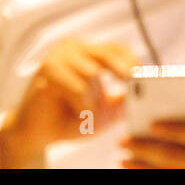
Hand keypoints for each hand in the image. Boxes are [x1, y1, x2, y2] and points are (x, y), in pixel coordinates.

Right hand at [0, 39, 135, 168]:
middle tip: (135, 84)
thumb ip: (123, 100)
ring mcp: (58, 56)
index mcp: (86, 53)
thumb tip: (145, 90)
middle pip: (108, 54)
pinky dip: (82, 104)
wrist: (36, 135)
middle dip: (124, 72)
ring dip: (94, 100)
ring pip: (93, 74)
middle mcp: (72, 49)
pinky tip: (76, 112)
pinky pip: (78, 87)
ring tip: (86, 112)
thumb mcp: (104, 111)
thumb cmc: (69, 120)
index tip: (147, 74)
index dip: (133, 60)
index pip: (117, 49)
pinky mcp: (47, 69)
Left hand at [121, 89, 184, 168]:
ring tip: (122, 157)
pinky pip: (170, 179)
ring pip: (170, 172)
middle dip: (147, 148)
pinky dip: (151, 174)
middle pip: (177, 156)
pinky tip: (135, 168)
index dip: (174, 129)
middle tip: (124, 140)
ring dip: (143, 166)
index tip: (151, 123)